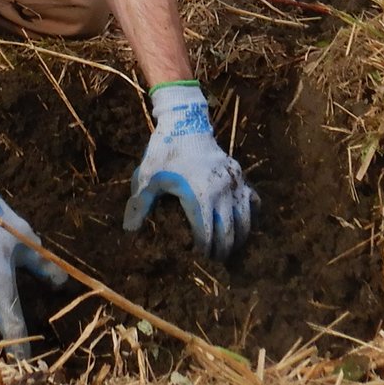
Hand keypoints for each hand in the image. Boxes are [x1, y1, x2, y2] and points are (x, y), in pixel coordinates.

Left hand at [122, 81, 256, 258]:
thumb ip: (140, 204)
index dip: (204, 250)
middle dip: (223, 251)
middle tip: (216, 262)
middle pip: (228, 232)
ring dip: (239, 238)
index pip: (207, 234)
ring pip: (245, 220)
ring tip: (230, 250)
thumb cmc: (165, 151)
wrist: (186, 122)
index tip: (199, 259)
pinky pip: (254, 201)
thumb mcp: (148, 176)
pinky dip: (251, 216)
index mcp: (199, 196)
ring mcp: (235, 183)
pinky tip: (244, 226)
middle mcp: (222, 192)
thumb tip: (130, 230)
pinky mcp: (241, 175)